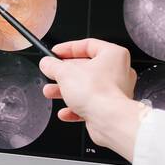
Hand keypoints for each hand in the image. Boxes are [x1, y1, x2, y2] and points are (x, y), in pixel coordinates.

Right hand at [38, 38, 147, 159]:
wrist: (108, 119)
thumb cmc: (97, 92)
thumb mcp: (65, 73)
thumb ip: (53, 66)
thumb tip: (47, 63)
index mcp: (113, 55)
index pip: (88, 45)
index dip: (68, 48)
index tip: (55, 53)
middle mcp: (118, 72)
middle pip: (86, 68)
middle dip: (63, 73)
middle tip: (51, 73)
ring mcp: (115, 91)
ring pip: (86, 87)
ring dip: (66, 91)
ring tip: (50, 92)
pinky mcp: (110, 109)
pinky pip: (90, 105)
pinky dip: (76, 107)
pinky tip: (65, 112)